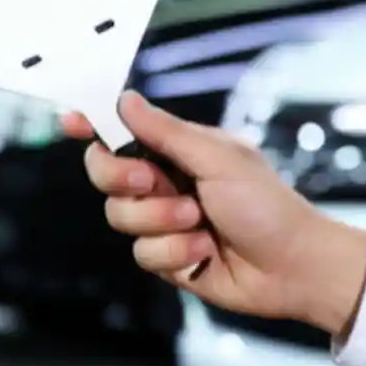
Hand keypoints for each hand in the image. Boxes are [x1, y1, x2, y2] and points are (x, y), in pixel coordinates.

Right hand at [63, 91, 365, 337]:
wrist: (293, 266)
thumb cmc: (266, 204)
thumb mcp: (217, 158)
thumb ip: (166, 132)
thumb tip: (124, 99)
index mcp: (175, 150)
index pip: (122, 132)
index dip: (92, 126)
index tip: (73, 121)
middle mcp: (163, 183)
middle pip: (105, 174)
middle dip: (122, 177)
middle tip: (152, 179)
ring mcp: (162, 221)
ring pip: (119, 217)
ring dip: (161, 220)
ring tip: (200, 222)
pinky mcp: (167, 258)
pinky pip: (142, 254)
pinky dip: (175, 252)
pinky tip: (205, 251)